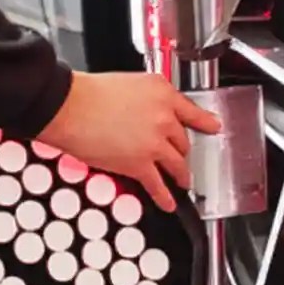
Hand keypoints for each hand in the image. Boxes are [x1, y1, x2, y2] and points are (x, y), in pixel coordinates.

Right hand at [37, 71, 221, 211]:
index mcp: (162, 92)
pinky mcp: (141, 165)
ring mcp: (155, 143)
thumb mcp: (129, 83)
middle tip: (181, 156)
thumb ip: (148, 99)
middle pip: (183, 140)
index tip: (213, 127)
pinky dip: (165, 196)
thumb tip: (151, 112)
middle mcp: (164, 117)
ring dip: (181, 175)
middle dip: (181, 150)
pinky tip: (169, 201)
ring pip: (178, 164)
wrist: (70, 108)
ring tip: (183, 181)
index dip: (204, 122)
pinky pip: (158, 184)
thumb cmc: (89, 94)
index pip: (191, 111)